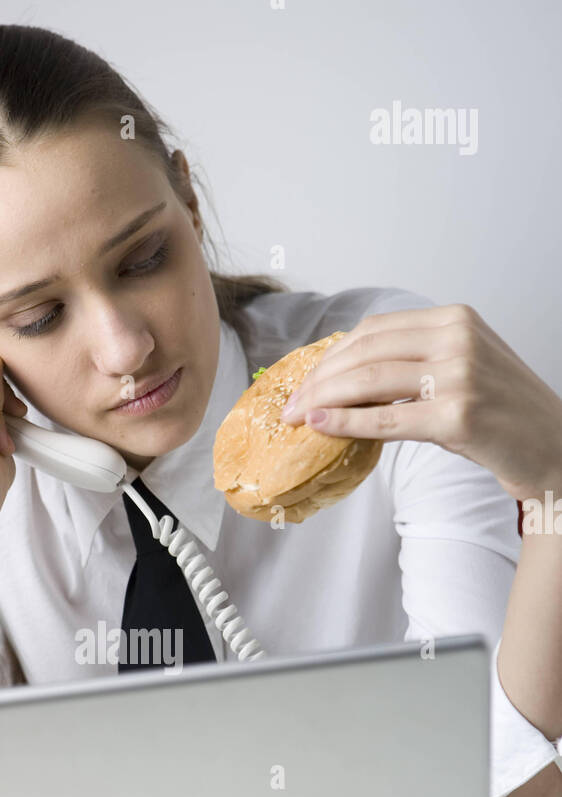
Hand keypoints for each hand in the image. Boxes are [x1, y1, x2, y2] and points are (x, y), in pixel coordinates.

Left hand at [280, 303, 561, 501]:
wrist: (552, 447)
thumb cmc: (503, 415)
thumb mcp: (460, 369)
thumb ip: (411, 364)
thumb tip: (346, 379)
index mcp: (455, 319)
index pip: (374, 330)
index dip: (331, 355)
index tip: (305, 379)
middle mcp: (457, 339)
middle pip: (365, 353)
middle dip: (319, 380)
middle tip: (290, 404)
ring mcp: (459, 376)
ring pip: (369, 382)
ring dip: (323, 401)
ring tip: (297, 418)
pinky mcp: (457, 417)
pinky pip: (386, 419)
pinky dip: (346, 423)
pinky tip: (321, 426)